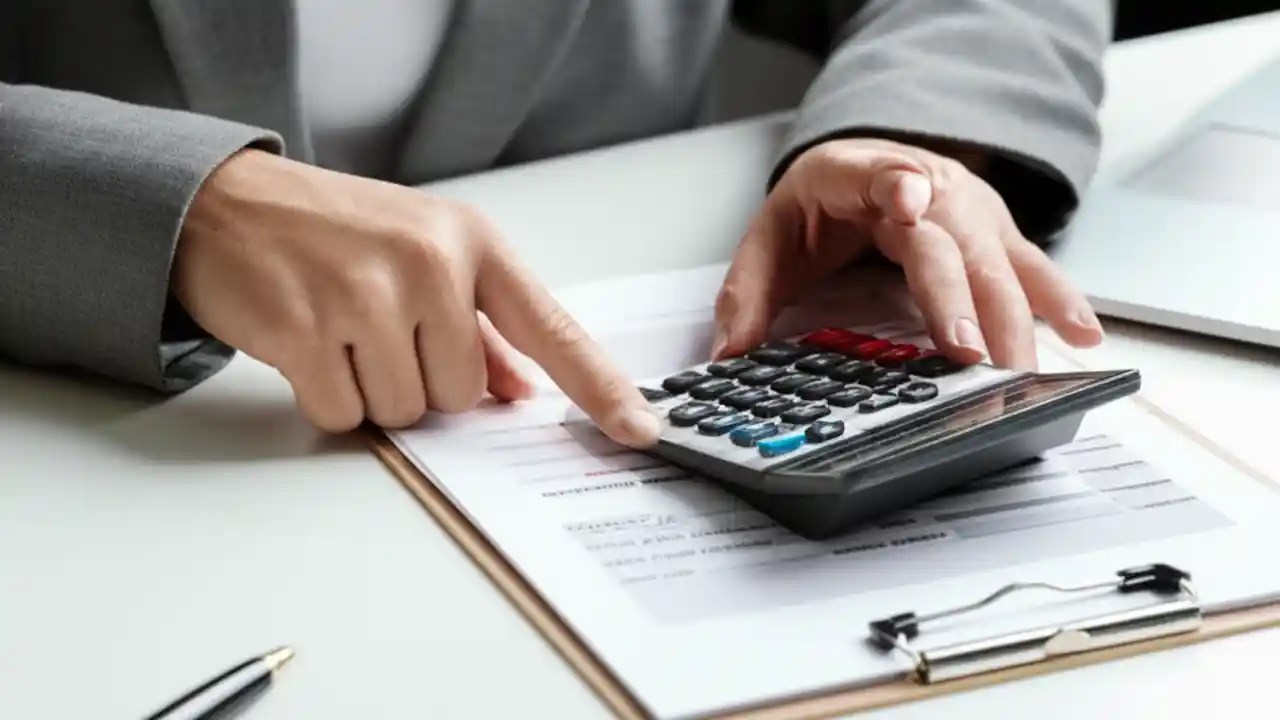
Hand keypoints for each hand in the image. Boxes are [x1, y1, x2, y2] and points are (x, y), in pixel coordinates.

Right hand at [172, 149, 658, 446]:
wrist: (228, 203)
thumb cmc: (336, 228)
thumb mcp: (424, 252)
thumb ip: (481, 326)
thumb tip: (521, 390)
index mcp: (471, 242)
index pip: (551, 328)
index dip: (599, 386)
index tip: (638, 428)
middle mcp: (428, 263)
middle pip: (463, 394)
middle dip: (423, 381)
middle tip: (380, 328)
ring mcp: (365, 295)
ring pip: (405, 411)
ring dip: (373, 390)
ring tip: (342, 330)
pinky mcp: (306, 331)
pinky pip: (345, 415)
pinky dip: (328, 397)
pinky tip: (309, 344)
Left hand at [713, 138, 1103, 368]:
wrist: (868, 165)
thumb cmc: (821, 205)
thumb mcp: (771, 238)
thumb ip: (745, 294)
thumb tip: (728, 356)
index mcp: (858, 176)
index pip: (879, 174)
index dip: (896, 185)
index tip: (908, 199)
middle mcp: (925, 186)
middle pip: (949, 241)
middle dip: (961, 296)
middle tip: (969, 353)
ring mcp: (968, 210)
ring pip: (999, 261)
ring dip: (1015, 317)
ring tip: (1022, 369)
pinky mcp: (996, 234)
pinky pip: (1033, 268)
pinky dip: (1061, 301)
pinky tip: (1084, 338)